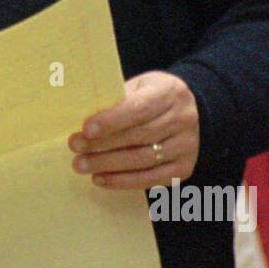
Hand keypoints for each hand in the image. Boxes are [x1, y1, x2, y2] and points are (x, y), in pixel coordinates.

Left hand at [66, 71, 199, 188]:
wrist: (193, 111)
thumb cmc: (153, 97)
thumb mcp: (139, 87)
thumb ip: (117, 100)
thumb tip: (84, 123)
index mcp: (169, 93)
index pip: (139, 108)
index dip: (111, 120)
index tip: (86, 129)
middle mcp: (183, 119)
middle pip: (139, 136)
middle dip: (103, 144)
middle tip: (75, 147)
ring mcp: (186, 146)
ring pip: (143, 159)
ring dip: (108, 165)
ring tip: (81, 165)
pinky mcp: (183, 168)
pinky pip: (151, 179)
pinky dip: (123, 181)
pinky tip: (101, 178)